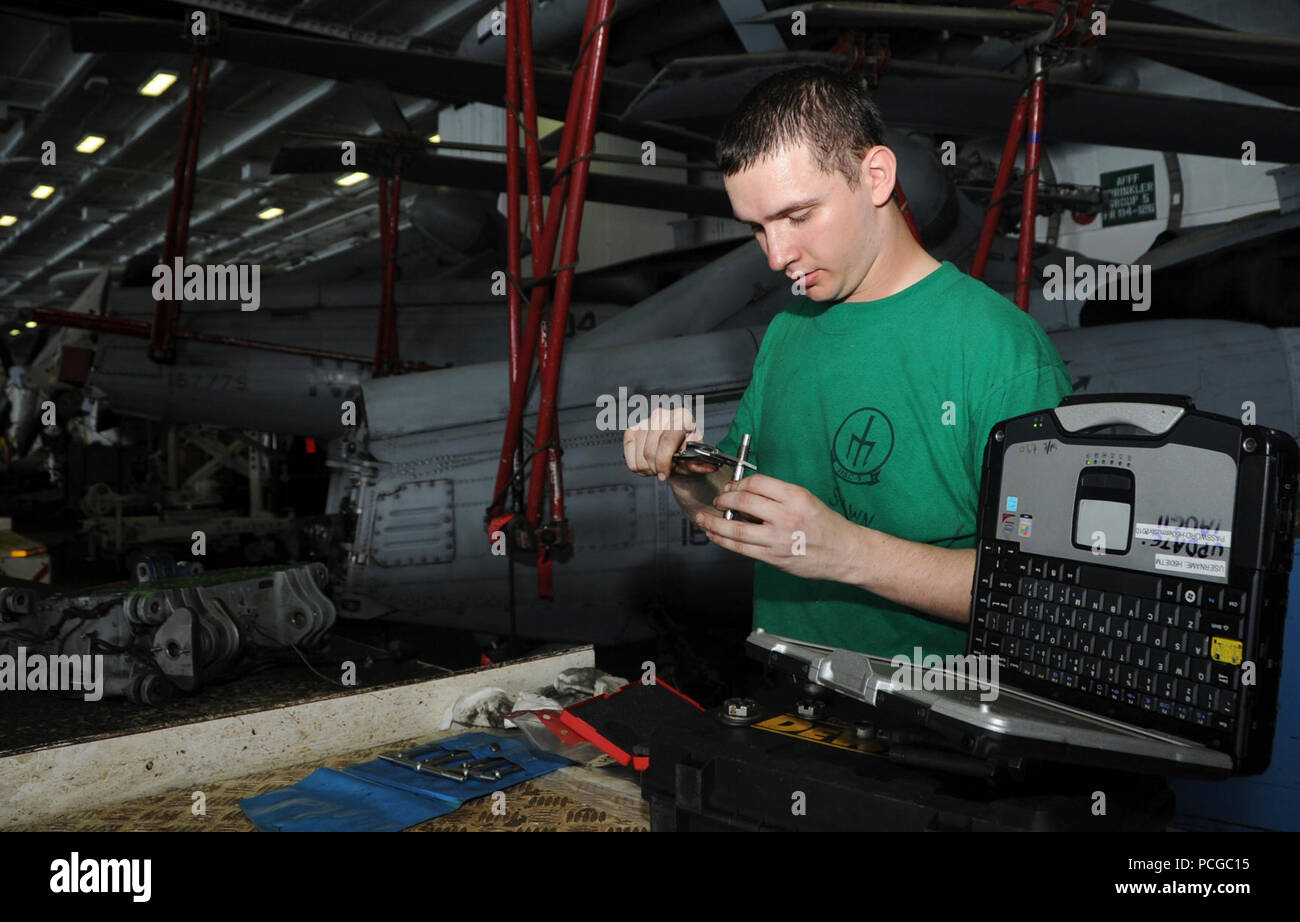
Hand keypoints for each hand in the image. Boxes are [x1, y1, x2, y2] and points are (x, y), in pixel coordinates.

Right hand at [622, 406, 714, 479]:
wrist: (680, 458)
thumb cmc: (690, 456)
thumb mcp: (698, 461)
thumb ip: (700, 463)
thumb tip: (709, 467)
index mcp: (682, 416)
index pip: (667, 439)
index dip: (663, 460)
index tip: (664, 474)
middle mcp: (663, 414)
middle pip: (651, 448)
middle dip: (657, 466)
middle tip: (665, 472)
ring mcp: (646, 421)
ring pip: (640, 453)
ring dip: (648, 467)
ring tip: (659, 467)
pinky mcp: (632, 430)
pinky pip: (628, 453)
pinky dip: (637, 465)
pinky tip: (648, 464)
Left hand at [699, 473, 866, 582]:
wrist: (844, 552)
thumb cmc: (826, 525)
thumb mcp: (805, 499)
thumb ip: (777, 496)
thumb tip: (744, 494)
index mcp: (795, 496)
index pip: (757, 483)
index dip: (738, 483)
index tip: (732, 486)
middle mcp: (786, 516)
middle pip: (743, 502)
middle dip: (724, 499)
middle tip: (718, 500)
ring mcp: (778, 539)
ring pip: (736, 528)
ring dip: (714, 522)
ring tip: (703, 518)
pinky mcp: (773, 557)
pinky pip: (741, 548)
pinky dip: (723, 540)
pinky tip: (715, 535)